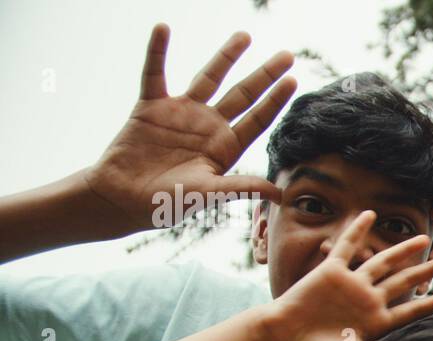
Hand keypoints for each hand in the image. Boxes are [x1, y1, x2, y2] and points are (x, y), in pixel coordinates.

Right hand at [82, 24, 296, 236]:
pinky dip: (157, 51)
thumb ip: (241, 187)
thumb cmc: (165, 202)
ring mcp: (181, 113)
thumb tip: (279, 193)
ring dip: (226, 56)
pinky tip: (162, 28)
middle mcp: (208, 126)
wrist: (122, 199)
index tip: (294, 81)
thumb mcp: (208, 193)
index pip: (257, 119)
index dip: (275, 100)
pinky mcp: (151, 106)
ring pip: (209, 77)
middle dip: (265, 74)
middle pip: (243, 94)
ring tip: (246, 36)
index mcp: (225, 147)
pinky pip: (154, 72)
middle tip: (288, 55)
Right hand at [261, 211, 432, 340]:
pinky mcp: (332, 271)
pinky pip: (347, 246)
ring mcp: (352, 283)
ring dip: (403, 250)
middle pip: (405, 282)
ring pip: (383, 262)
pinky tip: (370, 214)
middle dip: (429, 271)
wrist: (282, 335)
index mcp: (376, 320)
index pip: (412, 310)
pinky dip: (358, 230)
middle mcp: (369, 299)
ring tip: (426, 238)